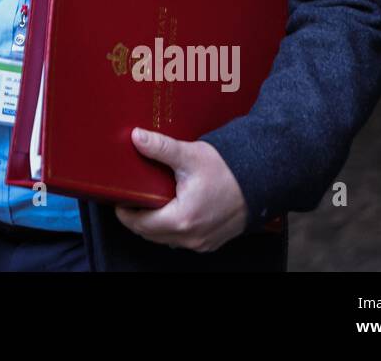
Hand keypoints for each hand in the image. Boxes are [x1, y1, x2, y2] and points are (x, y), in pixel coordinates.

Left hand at [113, 127, 247, 251]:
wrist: (261, 180)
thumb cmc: (227, 170)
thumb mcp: (190, 155)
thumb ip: (161, 147)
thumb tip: (136, 137)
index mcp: (182, 219)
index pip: (140, 224)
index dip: (125, 212)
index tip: (119, 198)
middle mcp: (191, 237)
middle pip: (150, 234)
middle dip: (136, 218)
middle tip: (131, 198)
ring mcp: (201, 242)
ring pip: (165, 239)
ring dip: (153, 225)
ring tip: (148, 202)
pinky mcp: (210, 242)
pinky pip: (181, 240)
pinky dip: (170, 229)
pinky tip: (169, 210)